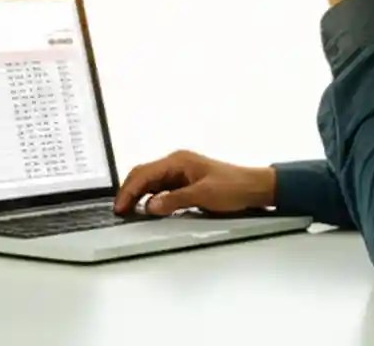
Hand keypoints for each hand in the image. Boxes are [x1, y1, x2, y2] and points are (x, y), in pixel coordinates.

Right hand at [113, 150, 276, 216]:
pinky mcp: (185, 183)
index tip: (120, 206)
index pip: (144, 173)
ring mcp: (180, 173)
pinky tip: (147, 210)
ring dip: (138, 196)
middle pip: (143, 176)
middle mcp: (176, 164)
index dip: (129, 190)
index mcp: (178, 161)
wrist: (254, 188)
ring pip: (150, 183)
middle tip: (119, 211)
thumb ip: (174, 200)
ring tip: (128, 212)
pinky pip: (161, 189)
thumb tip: (149, 206)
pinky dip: (151, 198)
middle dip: (129, 192)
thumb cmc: (233, 187)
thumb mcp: (203, 195)